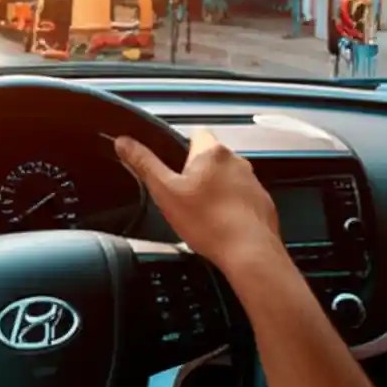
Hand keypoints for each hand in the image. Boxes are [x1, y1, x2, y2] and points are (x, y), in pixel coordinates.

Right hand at [115, 128, 279, 272]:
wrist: (249, 253)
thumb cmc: (209, 223)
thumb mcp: (165, 192)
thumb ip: (143, 164)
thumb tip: (124, 143)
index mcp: (211, 153)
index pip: (195, 133)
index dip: (182, 148)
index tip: (174, 167)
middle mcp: (237, 161)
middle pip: (210, 158)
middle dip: (197, 173)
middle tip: (184, 196)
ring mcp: (253, 182)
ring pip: (227, 178)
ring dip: (216, 190)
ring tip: (203, 215)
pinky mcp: (262, 202)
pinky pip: (242, 197)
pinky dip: (232, 207)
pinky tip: (221, 225)